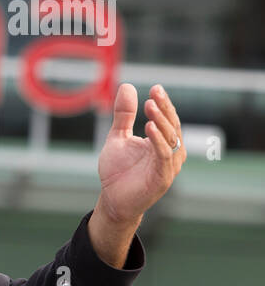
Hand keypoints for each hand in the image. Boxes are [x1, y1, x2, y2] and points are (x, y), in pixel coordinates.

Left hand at [96, 83, 186, 226]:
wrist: (113, 199)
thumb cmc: (118, 170)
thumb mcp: (118, 137)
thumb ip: (124, 115)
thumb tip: (128, 86)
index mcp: (162, 142)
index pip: (167, 119)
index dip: (163, 104)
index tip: (156, 88)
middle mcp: (170, 152)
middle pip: (172, 126)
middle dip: (164, 109)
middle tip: (154, 93)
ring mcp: (169, 165)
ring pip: (171, 140)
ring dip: (161, 122)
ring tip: (150, 106)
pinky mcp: (163, 178)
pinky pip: (163, 156)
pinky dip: (158, 141)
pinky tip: (149, 128)